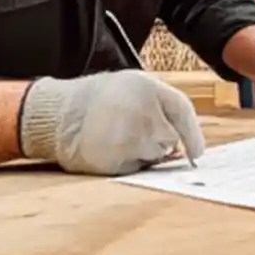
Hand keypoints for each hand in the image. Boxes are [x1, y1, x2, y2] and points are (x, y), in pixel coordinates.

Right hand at [18, 70, 204, 175]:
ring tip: (121, 136)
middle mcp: (143, 112)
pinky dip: (131, 163)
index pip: (182, 111)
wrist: (57, 114)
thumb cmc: (97, 99)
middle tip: (138, 130)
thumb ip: (159, 105)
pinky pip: (138, 168)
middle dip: (162, 139)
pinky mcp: (118, 159)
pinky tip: (113, 148)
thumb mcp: (132, 86)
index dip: (193, 134)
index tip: (197, 152)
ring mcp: (130, 137)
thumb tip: (183, 141)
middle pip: (171, 138)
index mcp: (148, 88)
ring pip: (156, 155)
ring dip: (147, 152)